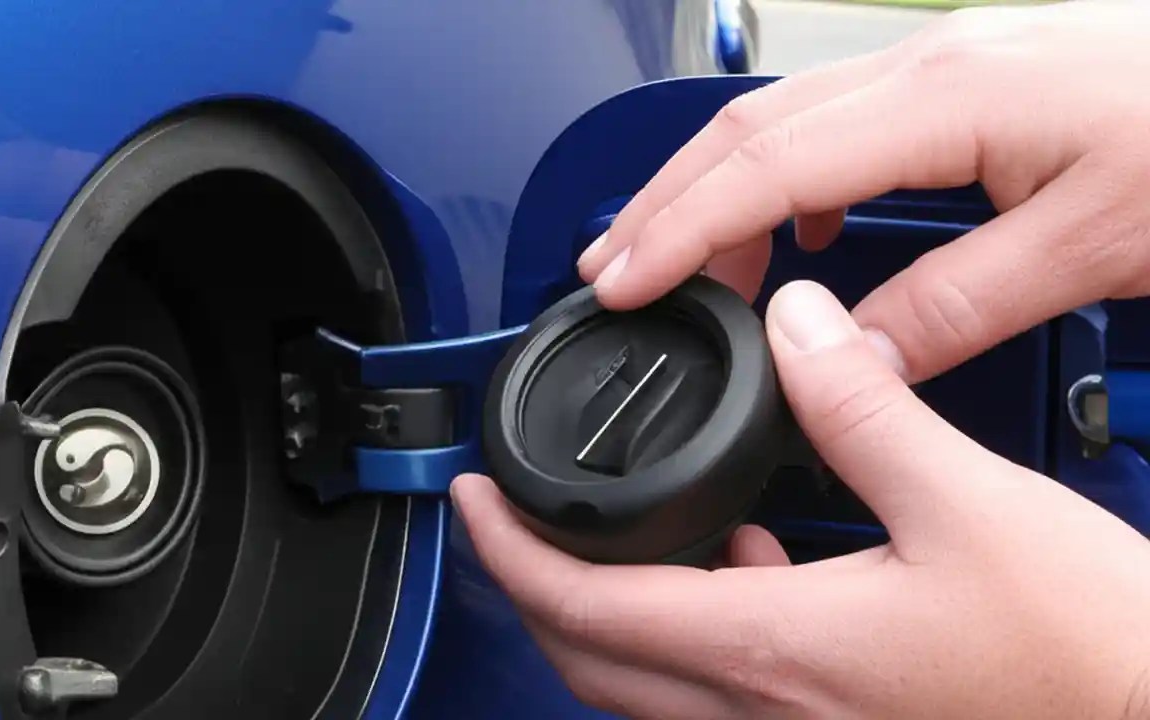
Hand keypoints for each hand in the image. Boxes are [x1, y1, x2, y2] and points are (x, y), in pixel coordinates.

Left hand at [452, 281, 1149, 718]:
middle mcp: (766, 712)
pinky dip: (694, 627)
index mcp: (775, 646)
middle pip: (590, 660)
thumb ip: (863, 408)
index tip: (471, 497)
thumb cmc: (1084, 661)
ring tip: (620, 527)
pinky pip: (718, 694)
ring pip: (646, 685)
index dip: (508, 548)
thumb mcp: (968, 507)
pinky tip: (747, 563)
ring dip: (610, 610)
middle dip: (535, 583)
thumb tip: (799, 326)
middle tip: (516, 516)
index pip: (583, 605)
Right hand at [576, 0, 1149, 383]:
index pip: (770, 164)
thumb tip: (853, 358)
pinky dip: (783, 185)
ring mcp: (939, 65)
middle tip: (611, 275)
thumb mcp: (1092, 245)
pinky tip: (788, 236)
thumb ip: (956, 305)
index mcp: (948, 98)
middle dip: (665, 202)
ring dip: (712, 191)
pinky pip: (834, 126)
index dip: (683, 226)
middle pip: (751, 129)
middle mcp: (926, 66)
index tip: (623, 282)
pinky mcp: (959, 82)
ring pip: (783, 123)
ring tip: (672, 264)